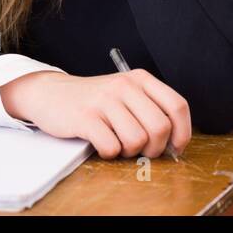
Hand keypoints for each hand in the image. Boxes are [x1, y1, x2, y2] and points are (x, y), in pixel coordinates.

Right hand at [0, 69, 191, 159]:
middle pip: (160, 128)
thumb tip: (176, 142)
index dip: (182, 132)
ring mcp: (104, 100)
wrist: (51, 94)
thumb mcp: (126, 93)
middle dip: (154, 148)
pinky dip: (109, 153)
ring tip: (117, 142)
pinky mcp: (85, 117)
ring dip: (129, 151)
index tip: (176, 146)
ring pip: (137, 141)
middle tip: (141, 149)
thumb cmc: (95, 100)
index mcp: (140, 79)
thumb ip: (151, 109)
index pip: (177, 105)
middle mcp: (124, 86)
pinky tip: (101, 142)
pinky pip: (111, 147)